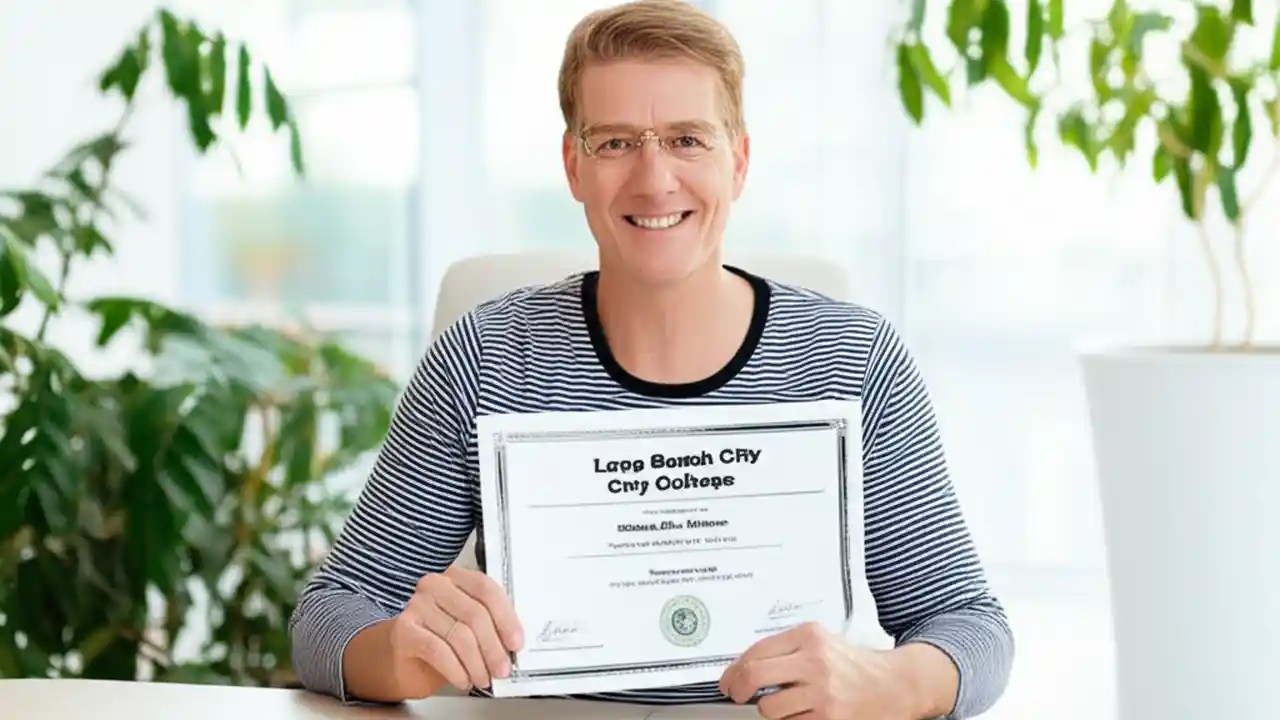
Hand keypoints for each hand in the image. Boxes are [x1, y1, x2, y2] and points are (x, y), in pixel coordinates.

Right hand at [387, 565, 523, 694]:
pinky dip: (456, 670)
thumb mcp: (468, 627)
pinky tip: (463, 680)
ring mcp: (417, 605)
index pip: (486, 589)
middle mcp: (435, 585)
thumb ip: (490, 626)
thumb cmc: (439, 641)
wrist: (403, 659)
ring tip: (483, 678)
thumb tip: (513, 645)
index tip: (516, 643)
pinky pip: (438, 650)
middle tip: (502, 669)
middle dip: (493, 648)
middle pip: (475, 614)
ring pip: (459, 635)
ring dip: (476, 663)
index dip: (506, 618)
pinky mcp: (404, 629)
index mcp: (456, 577)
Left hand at [718, 622, 914, 719]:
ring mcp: (822, 692)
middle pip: (755, 675)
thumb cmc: (855, 664)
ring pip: (769, 707)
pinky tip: (803, 713)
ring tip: (786, 704)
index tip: (728, 680)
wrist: (895, 685)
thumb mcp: (821, 642)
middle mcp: (814, 661)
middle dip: (737, 688)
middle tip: (736, 694)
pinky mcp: (828, 718)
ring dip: (770, 709)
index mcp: (809, 636)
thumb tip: (745, 666)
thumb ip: (787, 649)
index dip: (734, 670)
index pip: (756, 651)